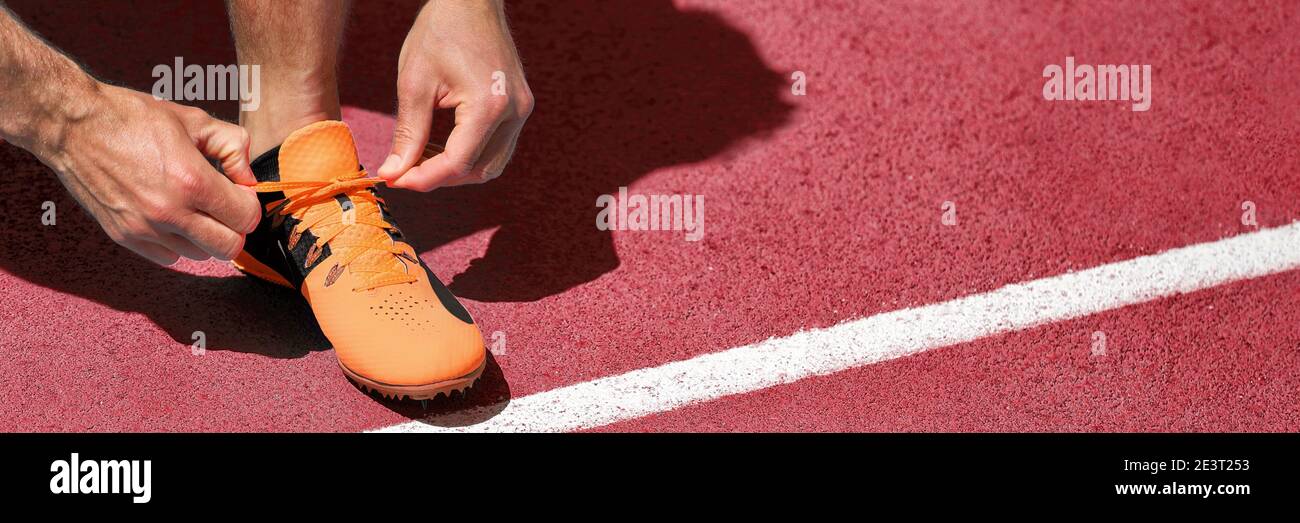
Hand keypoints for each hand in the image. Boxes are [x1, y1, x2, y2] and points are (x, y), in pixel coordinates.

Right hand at [36, 84, 260, 264]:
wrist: (73, 125)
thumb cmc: (133, 118)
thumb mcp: (193, 120)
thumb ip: (233, 146)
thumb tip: (248, 179)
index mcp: (191, 181)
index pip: (246, 217)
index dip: (249, 203)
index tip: (238, 190)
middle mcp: (169, 211)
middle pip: (229, 247)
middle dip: (235, 226)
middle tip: (224, 205)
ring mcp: (144, 228)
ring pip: (200, 254)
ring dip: (206, 235)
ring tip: (193, 206)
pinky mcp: (124, 237)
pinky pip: (170, 258)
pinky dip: (178, 243)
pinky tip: (172, 216)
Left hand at [377, 0, 533, 190]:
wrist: (471, 1)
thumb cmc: (440, 32)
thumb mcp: (415, 82)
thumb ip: (407, 133)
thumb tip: (393, 173)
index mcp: (490, 104)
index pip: (458, 162)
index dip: (424, 178)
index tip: (395, 180)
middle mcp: (514, 111)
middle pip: (478, 170)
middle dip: (439, 177)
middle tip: (403, 170)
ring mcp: (522, 110)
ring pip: (492, 164)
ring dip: (456, 170)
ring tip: (420, 157)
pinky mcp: (520, 106)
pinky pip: (498, 147)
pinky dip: (470, 155)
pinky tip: (441, 144)